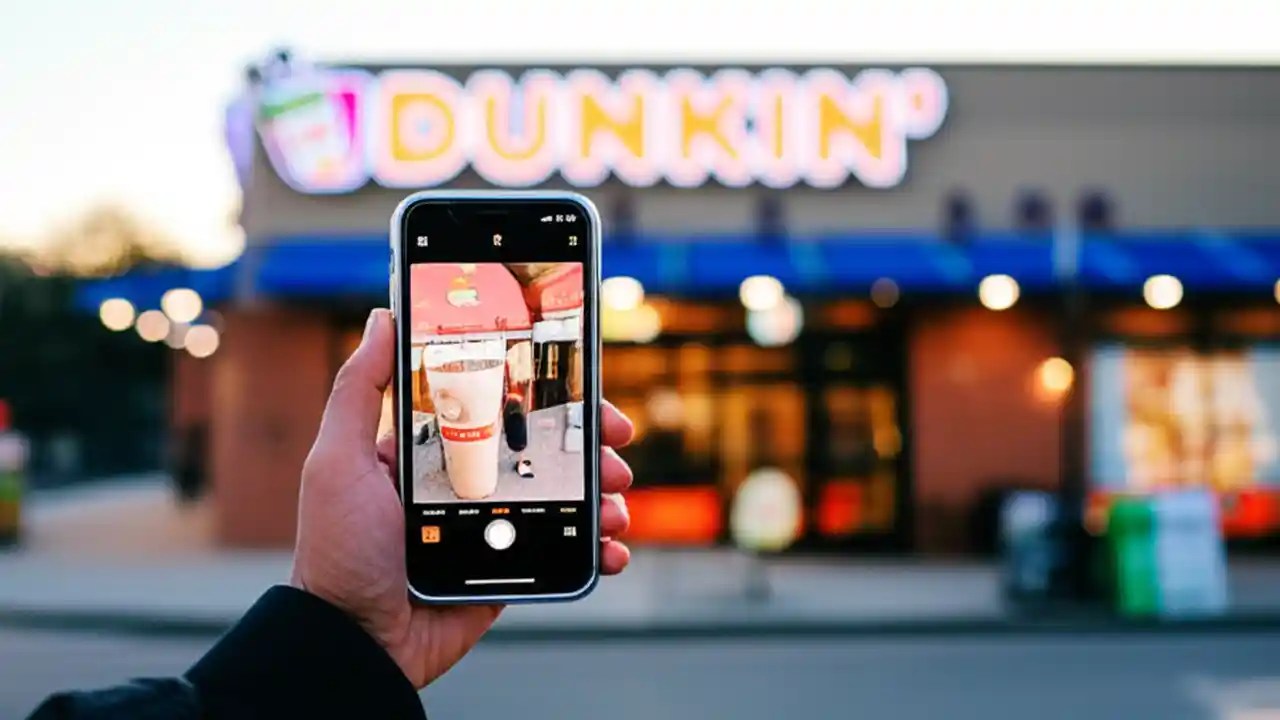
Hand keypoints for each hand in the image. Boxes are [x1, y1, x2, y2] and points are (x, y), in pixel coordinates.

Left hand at [290, 309, 634, 687]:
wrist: (356, 641)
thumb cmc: (338, 551)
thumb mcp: (339, 460)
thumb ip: (359, 391)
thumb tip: (384, 320)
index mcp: (433, 451)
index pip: (502, 407)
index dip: (546, 394)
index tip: (582, 389)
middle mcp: (469, 483)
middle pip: (546, 448)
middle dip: (589, 444)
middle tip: (615, 444)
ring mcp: (494, 528)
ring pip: (566, 498)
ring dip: (602, 494)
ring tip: (612, 503)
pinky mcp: (510, 570)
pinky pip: (566, 552)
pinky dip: (598, 547)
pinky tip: (610, 547)